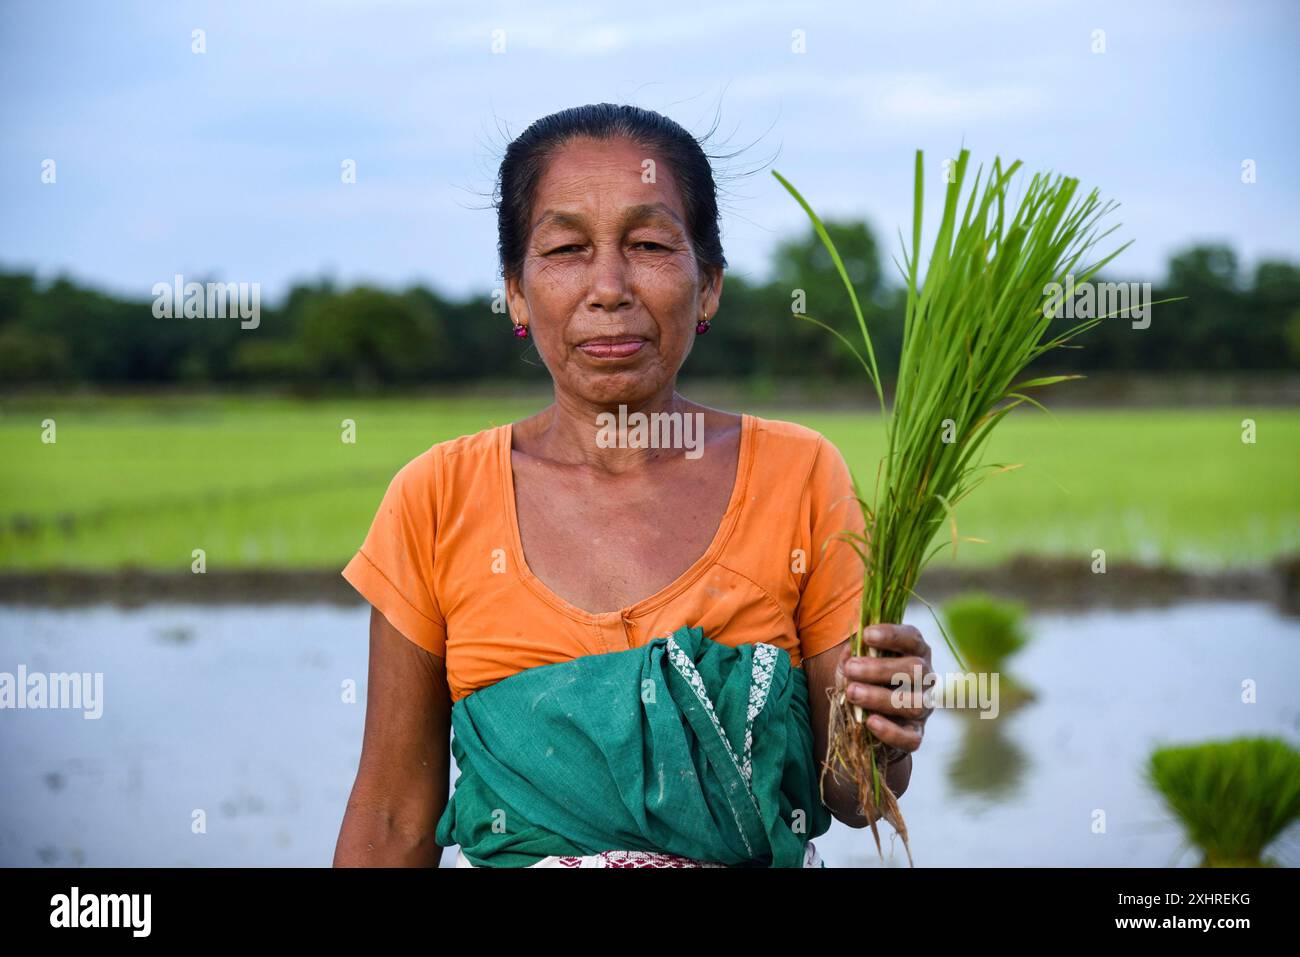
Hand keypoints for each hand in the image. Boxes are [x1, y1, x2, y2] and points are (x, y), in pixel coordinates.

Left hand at [835, 624, 933, 760]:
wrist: (867, 721)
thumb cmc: (863, 681)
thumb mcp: (855, 664)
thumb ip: (852, 656)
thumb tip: (849, 650)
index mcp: (915, 653)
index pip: (912, 638)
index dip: (892, 635)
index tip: (867, 634)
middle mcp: (926, 679)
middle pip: (915, 669)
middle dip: (880, 668)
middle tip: (851, 669)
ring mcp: (925, 708)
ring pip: (914, 703)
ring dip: (880, 697)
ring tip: (852, 693)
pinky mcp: (916, 735)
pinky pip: (911, 738)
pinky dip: (891, 731)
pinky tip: (870, 722)